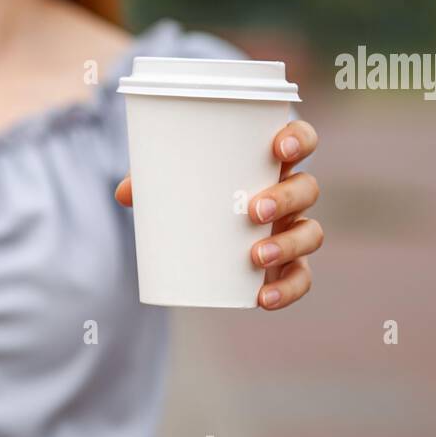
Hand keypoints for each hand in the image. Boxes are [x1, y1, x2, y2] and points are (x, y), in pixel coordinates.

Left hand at [113, 119, 322, 310]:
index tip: (280, 146)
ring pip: (311, 233)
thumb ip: (152, 181)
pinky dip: (288, 289)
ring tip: (257, 256)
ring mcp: (292, 229)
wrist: (205, 233)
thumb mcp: (173, 182)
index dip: (300, 138)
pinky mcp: (289, 263)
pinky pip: (301, 277)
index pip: (301, 140)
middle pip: (307, 188)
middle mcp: (290, 194)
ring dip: (289, 244)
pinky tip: (265, 298)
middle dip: (286, 198)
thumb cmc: (195, 192)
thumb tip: (124, 193)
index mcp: (269, 162)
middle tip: (253, 212)